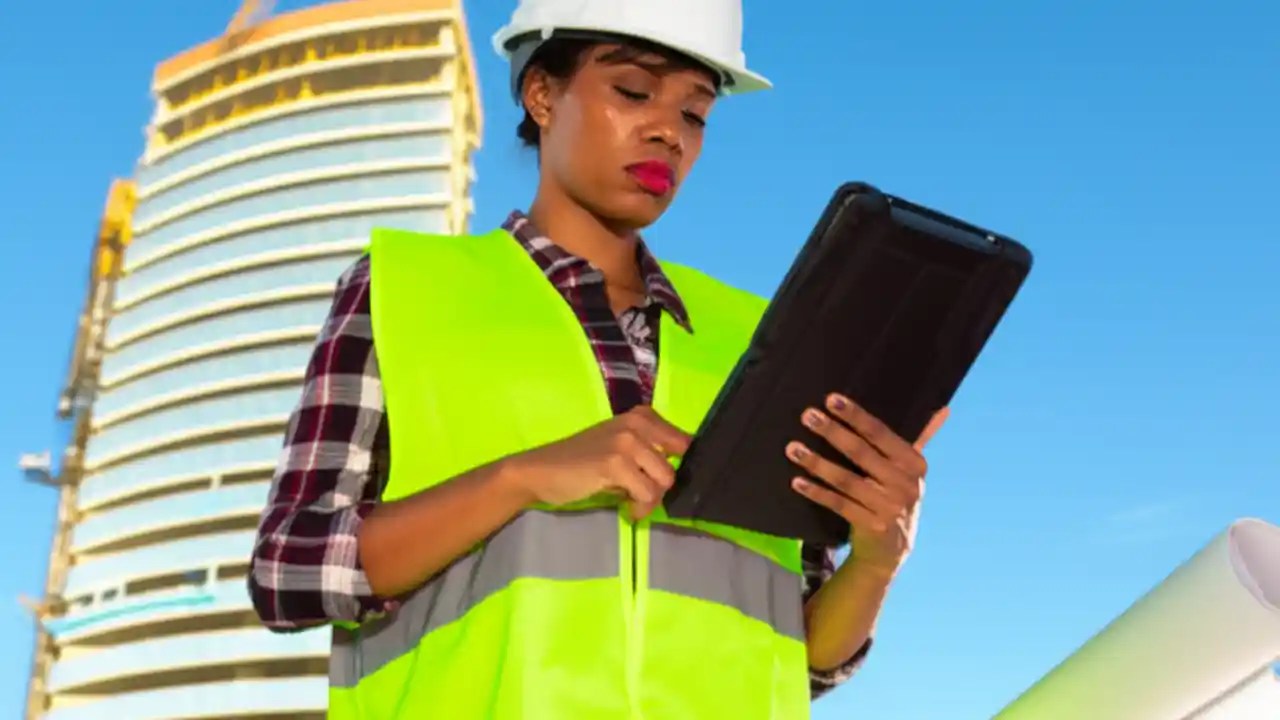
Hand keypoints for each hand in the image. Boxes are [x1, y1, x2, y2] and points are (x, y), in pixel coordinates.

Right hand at [507, 405, 690, 519]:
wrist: (541, 471)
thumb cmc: (582, 462)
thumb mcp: (620, 448)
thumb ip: (649, 452)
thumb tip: (679, 473)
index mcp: (642, 416)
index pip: (685, 442)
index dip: (678, 467)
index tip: (657, 481)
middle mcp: (637, 423)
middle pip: (676, 465)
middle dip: (660, 488)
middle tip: (640, 495)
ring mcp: (625, 441)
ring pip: (664, 480)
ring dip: (650, 500)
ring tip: (632, 502)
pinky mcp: (614, 463)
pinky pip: (646, 493)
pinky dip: (639, 507)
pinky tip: (625, 508)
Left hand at [786, 395, 948, 574]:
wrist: (892, 550)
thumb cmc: (895, 497)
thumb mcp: (910, 471)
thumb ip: (922, 439)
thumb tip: (943, 408)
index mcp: (914, 464)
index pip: (881, 433)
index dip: (856, 416)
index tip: (831, 399)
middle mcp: (905, 484)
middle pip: (861, 453)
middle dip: (832, 432)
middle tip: (807, 415)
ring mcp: (889, 507)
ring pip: (847, 480)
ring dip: (817, 462)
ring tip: (792, 448)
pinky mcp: (871, 526)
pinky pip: (839, 505)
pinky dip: (817, 492)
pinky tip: (797, 481)